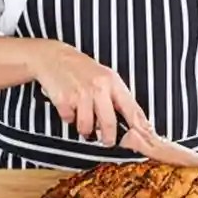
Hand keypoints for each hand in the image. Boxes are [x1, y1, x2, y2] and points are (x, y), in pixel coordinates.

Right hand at [30, 43, 152, 146]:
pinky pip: (70, 121)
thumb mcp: (105, 77)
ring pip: (87, 127)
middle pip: (109, 124)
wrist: (53, 56)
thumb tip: (130, 122)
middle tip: (107, 141)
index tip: (143, 140)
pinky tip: (70, 107)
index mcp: (113, 82)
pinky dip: (69, 118)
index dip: (139, 128)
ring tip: (84, 118)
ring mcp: (81, 94)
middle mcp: (99, 87)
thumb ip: (117, 98)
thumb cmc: (81, 68)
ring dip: (85, 129)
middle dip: (108, 138)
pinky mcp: (64, 99)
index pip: (132, 109)